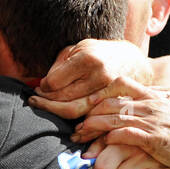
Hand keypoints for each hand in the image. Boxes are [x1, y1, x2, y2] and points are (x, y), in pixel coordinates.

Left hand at [27, 39, 153, 119]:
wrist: (134, 62)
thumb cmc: (101, 53)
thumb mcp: (79, 48)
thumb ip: (60, 65)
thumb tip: (43, 84)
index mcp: (88, 59)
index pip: (55, 82)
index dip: (43, 87)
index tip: (39, 87)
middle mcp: (99, 76)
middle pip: (63, 99)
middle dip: (45, 102)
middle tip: (34, 99)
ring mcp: (108, 92)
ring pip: (73, 111)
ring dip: (55, 111)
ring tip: (45, 105)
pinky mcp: (113, 105)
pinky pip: (88, 119)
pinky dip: (71, 119)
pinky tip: (62, 114)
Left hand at [71, 76, 169, 168]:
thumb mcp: (167, 112)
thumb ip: (149, 108)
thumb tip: (130, 113)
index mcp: (152, 97)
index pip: (121, 84)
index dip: (101, 92)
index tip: (87, 103)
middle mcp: (150, 105)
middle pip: (112, 103)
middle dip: (91, 113)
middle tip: (77, 125)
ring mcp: (153, 121)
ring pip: (116, 117)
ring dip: (95, 126)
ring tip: (81, 133)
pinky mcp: (155, 138)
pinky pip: (129, 134)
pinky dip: (113, 136)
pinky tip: (103, 141)